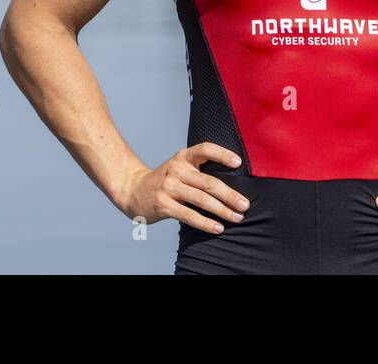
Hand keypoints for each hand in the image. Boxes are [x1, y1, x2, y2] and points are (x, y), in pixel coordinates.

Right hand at [118, 143, 248, 233]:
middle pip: (209, 182)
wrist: (133, 190)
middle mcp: (176, 170)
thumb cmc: (164, 180)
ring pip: (202, 200)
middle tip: (245, 205)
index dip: (222, 154)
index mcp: (183, 157)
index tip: (238, 163)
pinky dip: (206, 223)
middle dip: (230, 195)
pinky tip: (218, 227)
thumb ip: (199, 171)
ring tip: (237, 217)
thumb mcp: (179, 167)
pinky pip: (189, 215)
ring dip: (222, 210)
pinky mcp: (164, 205)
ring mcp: (169, 187)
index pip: (205, 149)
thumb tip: (232, 184)